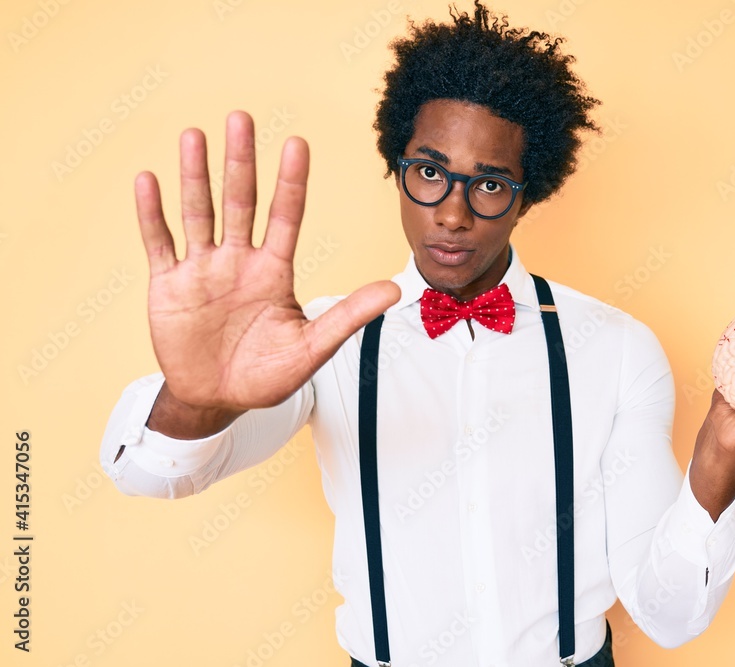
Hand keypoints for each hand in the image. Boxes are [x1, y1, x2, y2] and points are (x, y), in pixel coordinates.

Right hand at [135, 111, 399, 412]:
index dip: (291, 181)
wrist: (217, 400)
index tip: (297, 143)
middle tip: (242, 118)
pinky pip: (159, 243)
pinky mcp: (169, 286)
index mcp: (274, 272)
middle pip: (240, 202)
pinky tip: (149, 180)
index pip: (286, 216)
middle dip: (241, 162)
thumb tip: (395, 290)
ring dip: (195, 175)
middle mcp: (239, 261)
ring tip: (194, 135)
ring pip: (199, 212)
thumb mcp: (312, 348)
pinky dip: (152, 214)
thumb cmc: (267, 376)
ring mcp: (202, 270)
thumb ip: (348, 316)